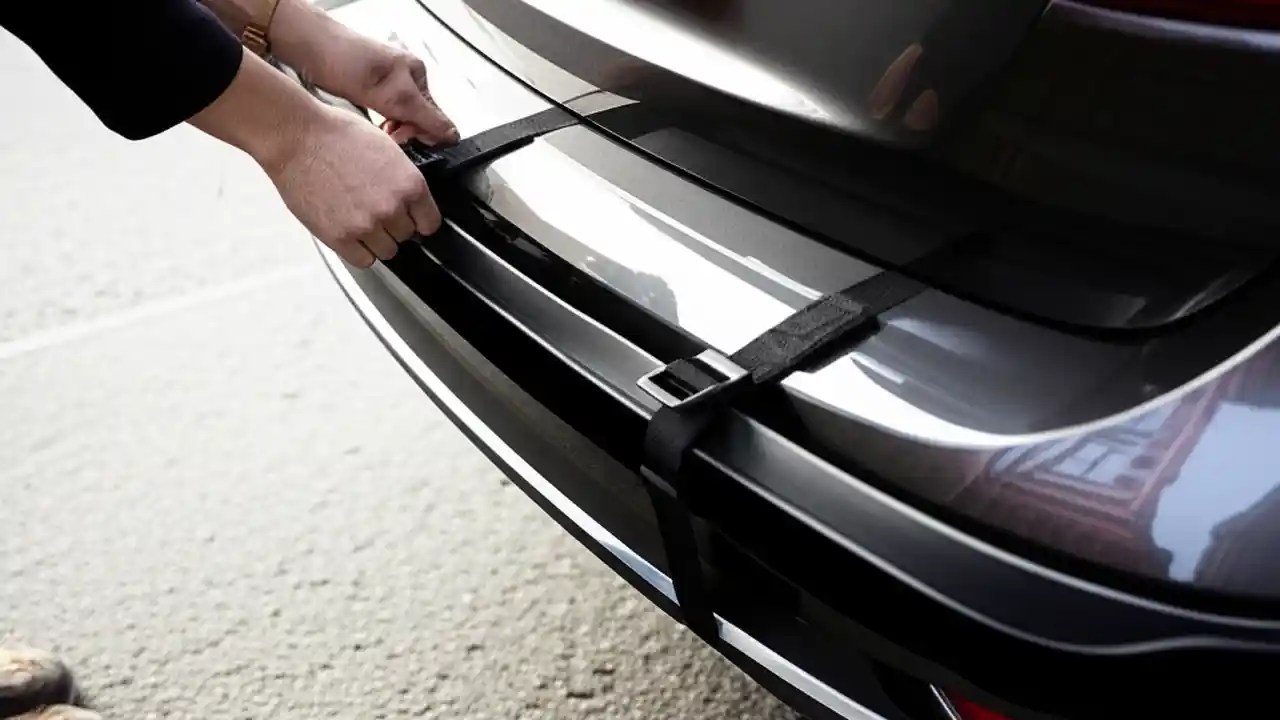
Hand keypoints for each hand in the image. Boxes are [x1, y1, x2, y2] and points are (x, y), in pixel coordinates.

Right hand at [263, 107, 440, 267]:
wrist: (297, 137)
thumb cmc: (335, 134)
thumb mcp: (386, 147)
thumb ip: (402, 177)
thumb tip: (411, 197)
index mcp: (410, 184)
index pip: (430, 223)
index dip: (419, 220)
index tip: (412, 219)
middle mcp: (392, 207)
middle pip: (407, 236)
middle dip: (394, 225)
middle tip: (376, 210)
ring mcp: (367, 225)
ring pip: (387, 251)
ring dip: (377, 240)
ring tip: (361, 220)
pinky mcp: (340, 237)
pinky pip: (363, 260)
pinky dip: (359, 250)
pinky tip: (351, 233)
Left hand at [269, 0, 457, 145]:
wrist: (305, 47)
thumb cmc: (342, 59)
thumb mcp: (390, 93)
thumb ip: (422, 115)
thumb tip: (450, 134)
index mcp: (417, 77)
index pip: (436, 120)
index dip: (421, 136)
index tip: (401, 141)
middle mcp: (403, 83)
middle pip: (417, 124)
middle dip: (403, 136)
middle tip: (385, 138)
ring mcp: (385, 89)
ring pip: (398, 125)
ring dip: (388, 135)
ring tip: (373, 133)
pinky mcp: (367, 96)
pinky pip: (382, 121)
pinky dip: (376, 130)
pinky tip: (364, 130)